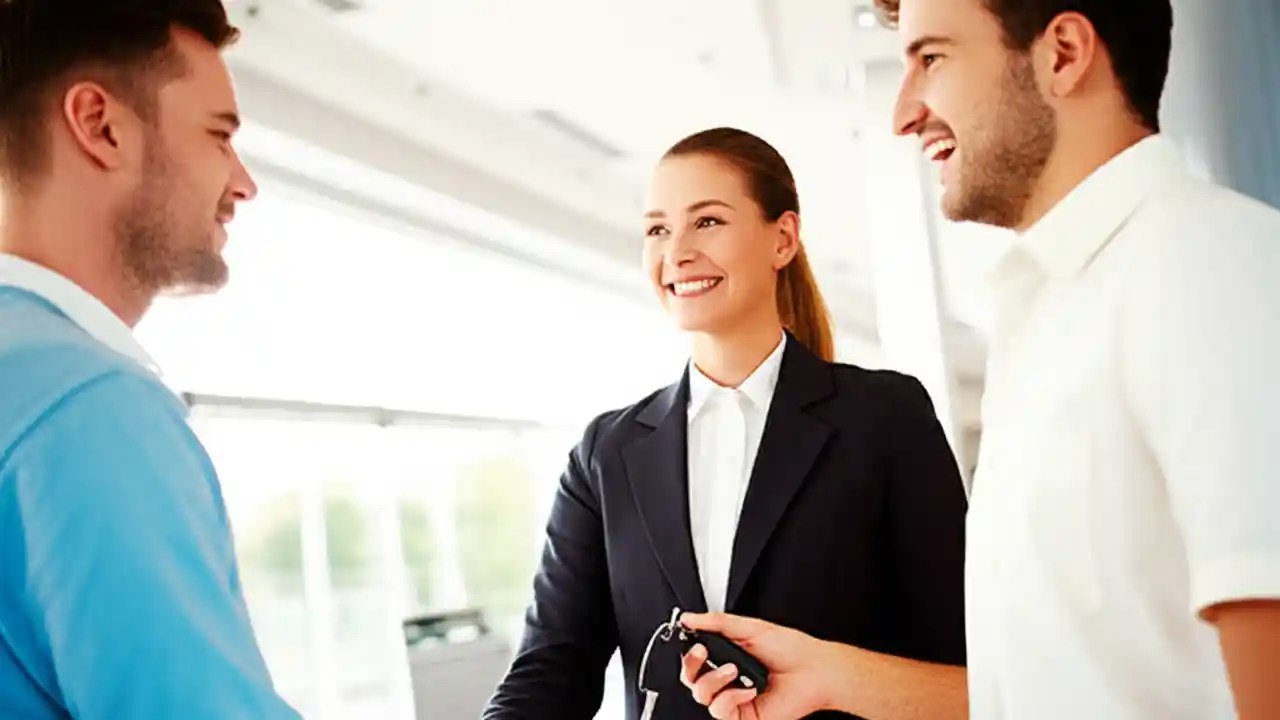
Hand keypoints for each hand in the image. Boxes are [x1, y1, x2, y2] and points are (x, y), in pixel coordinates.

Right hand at [678, 612, 838, 719]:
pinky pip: (721, 711)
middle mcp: (728, 679)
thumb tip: (689, 619)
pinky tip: (748, 689)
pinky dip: (732, 697)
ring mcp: (734, 699)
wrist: (815, 671)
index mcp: (728, 657)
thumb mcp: (750, 627)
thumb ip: (716, 623)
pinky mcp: (743, 716)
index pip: (695, 660)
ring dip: (714, 681)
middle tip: (702, 653)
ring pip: (702, 696)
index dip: (688, 654)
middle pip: (691, 680)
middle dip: (692, 666)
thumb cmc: (792, 650)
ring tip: (734, 670)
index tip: (693, 643)